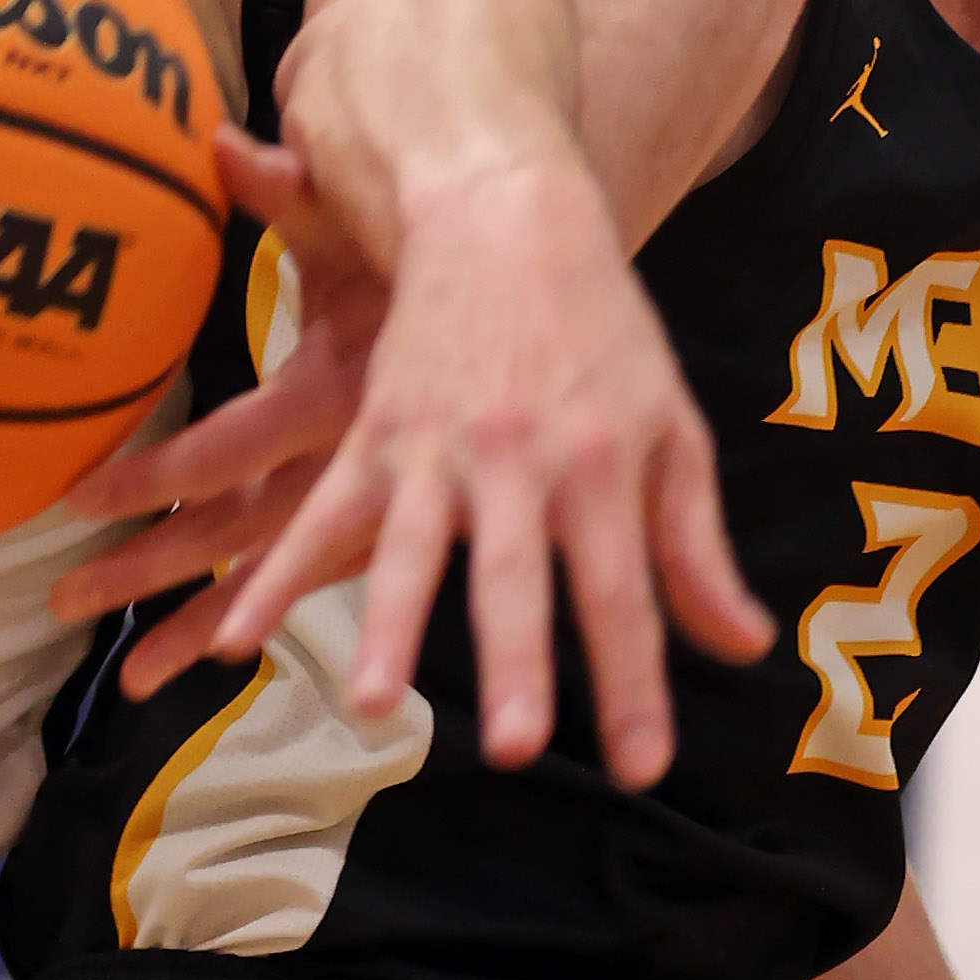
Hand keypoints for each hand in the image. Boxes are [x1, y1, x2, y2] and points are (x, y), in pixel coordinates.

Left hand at [51, 133, 380, 648]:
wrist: (530, 303)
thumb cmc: (426, 256)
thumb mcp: (360, 224)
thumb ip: (287, 194)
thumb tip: (219, 143)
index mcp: (338, 391)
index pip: (231, 445)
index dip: (152, 474)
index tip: (78, 494)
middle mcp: (350, 462)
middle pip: (236, 527)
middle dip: (150, 564)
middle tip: (65, 593)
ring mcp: (373, 504)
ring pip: (270, 570)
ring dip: (198, 618)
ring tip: (130, 670)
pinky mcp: (389, 525)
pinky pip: (311, 580)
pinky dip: (261, 616)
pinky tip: (212, 659)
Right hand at [59, 134, 769, 782]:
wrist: (509, 216)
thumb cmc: (605, 333)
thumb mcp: (673, 428)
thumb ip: (696, 545)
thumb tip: (742, 644)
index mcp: (602, 463)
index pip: (622, 592)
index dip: (632, 681)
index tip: (640, 763)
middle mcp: (519, 460)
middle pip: (516, 576)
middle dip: (514, 661)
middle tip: (512, 745)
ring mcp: (438, 448)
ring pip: (411, 549)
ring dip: (392, 626)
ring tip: (375, 701)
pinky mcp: (376, 435)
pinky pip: (320, 516)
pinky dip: (277, 577)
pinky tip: (237, 641)